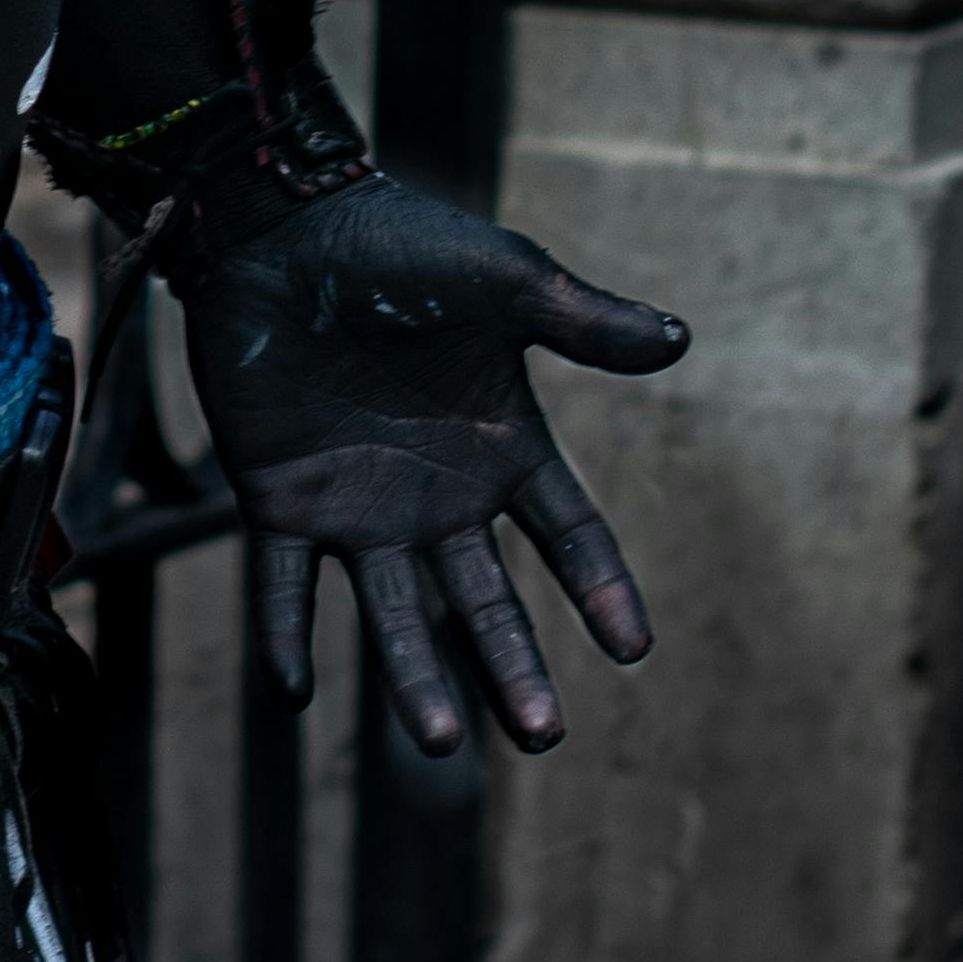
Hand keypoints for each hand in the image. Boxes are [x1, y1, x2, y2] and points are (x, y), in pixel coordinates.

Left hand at [174, 165, 686, 761]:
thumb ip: (584, 319)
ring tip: (439, 739)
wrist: (283, 222)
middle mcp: (437, 496)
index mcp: (501, 446)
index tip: (633, 648)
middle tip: (542, 735)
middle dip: (514, 668)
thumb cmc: (398, 243)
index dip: (600, 588)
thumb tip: (682, 340)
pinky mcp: (280, 502)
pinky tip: (294, 691)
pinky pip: (283, 585)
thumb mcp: (504, 278)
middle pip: (486, 601)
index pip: (567, 535)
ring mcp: (359, 507)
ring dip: (415, 677)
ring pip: (394, 613)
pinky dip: (286, 636)